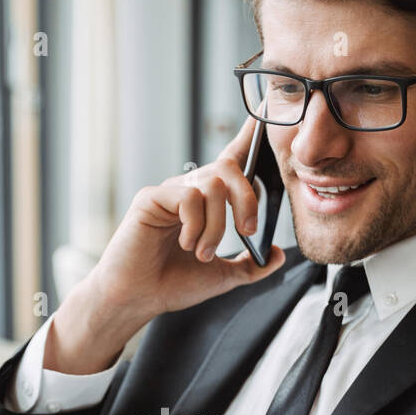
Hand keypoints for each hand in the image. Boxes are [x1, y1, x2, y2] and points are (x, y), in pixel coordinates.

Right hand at [46, 115, 285, 373]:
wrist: (137, 300)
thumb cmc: (170, 286)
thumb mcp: (222, 277)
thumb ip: (251, 266)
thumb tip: (278, 256)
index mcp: (204, 203)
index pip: (229, 163)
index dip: (246, 138)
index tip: (264, 114)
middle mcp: (187, 191)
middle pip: (229, 169)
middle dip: (247, 199)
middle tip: (246, 231)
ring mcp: (169, 193)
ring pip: (213, 185)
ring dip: (218, 225)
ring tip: (204, 252)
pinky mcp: (150, 199)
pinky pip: (189, 196)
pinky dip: (195, 224)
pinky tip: (186, 244)